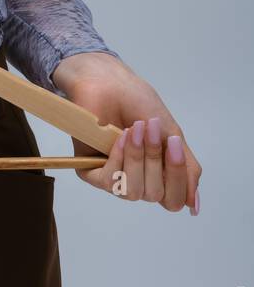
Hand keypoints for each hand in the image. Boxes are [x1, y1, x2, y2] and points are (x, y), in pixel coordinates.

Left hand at [51, 52, 201, 213]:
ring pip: (133, 191)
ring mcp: (114, 177)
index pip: (173, 200)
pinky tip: (118, 137)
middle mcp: (137, 181)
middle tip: (152, 128)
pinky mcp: (90, 172)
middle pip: (156, 195)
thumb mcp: (172, 134)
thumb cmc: (137, 103)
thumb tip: (195, 205)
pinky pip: (110, 181)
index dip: (178, 178)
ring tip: (135, 129)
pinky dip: (119, 158)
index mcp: (158, 174)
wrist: (107, 82)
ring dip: (138, 157)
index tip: (176, 146)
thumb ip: (187, 169)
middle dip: (156, 159)